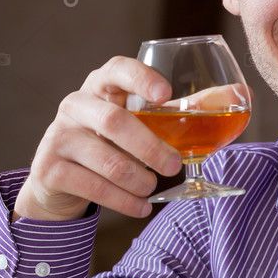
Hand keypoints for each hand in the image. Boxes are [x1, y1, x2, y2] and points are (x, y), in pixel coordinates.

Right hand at [13, 56, 183, 221]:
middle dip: (150, 148)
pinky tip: (141, 206)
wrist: (59, 180)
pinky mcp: (50, 168)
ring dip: (139, 180)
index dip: (141, 79)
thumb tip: (227, 96)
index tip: (165, 95)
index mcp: (99, 86)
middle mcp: (75, 105)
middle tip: (174, 166)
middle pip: (115, 122)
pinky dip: (125, 202)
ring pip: (108, 161)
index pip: (118, 70)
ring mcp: (59, 136)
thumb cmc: (109, 143)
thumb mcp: (135, 123)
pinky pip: (96, 188)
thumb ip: (172, 113)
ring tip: (152, 188)